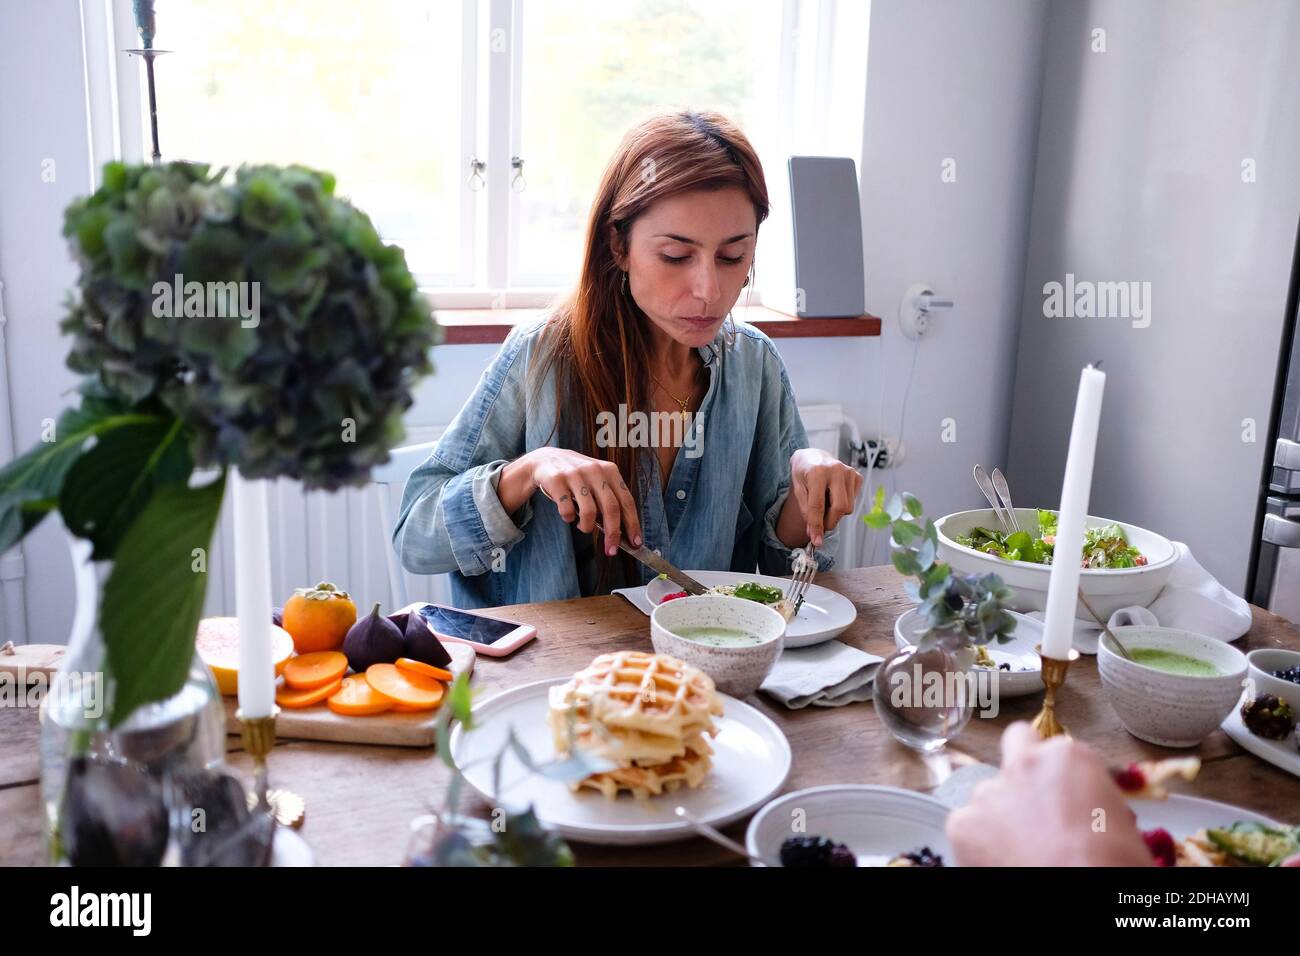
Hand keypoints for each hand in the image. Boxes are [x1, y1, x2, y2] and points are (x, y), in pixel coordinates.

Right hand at [502, 448, 641, 556]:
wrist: (545, 460)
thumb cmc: (578, 476)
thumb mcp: (597, 480)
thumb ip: (610, 500)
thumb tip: (622, 531)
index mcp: (610, 470)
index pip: (627, 501)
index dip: (632, 524)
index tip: (635, 542)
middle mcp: (594, 470)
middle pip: (611, 508)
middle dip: (613, 534)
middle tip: (611, 550)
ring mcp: (575, 474)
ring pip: (589, 511)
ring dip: (587, 527)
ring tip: (584, 527)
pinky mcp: (557, 480)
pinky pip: (567, 510)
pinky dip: (568, 518)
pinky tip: (568, 515)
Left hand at [789, 448, 863, 547]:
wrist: (813, 456)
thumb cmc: (804, 473)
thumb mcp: (798, 490)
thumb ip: (806, 512)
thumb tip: (815, 535)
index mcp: (817, 472)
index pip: (817, 505)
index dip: (817, 525)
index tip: (816, 541)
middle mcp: (836, 470)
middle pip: (839, 508)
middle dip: (830, 522)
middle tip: (821, 525)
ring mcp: (849, 472)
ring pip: (848, 507)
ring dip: (836, 513)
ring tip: (825, 503)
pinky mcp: (857, 476)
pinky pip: (853, 501)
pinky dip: (843, 504)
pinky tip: (834, 495)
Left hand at [945, 722, 1153, 866]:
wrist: (1077, 895)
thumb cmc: (1111, 865)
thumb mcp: (1120, 823)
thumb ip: (1091, 799)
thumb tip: (1084, 811)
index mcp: (1068, 759)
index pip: (1058, 751)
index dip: (1063, 778)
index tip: (1066, 799)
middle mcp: (1024, 765)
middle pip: (1017, 742)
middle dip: (1023, 764)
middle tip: (1033, 800)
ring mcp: (988, 793)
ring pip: (990, 793)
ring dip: (1001, 812)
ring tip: (1020, 848)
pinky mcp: (962, 824)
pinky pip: (967, 825)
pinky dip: (978, 842)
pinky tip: (1001, 861)